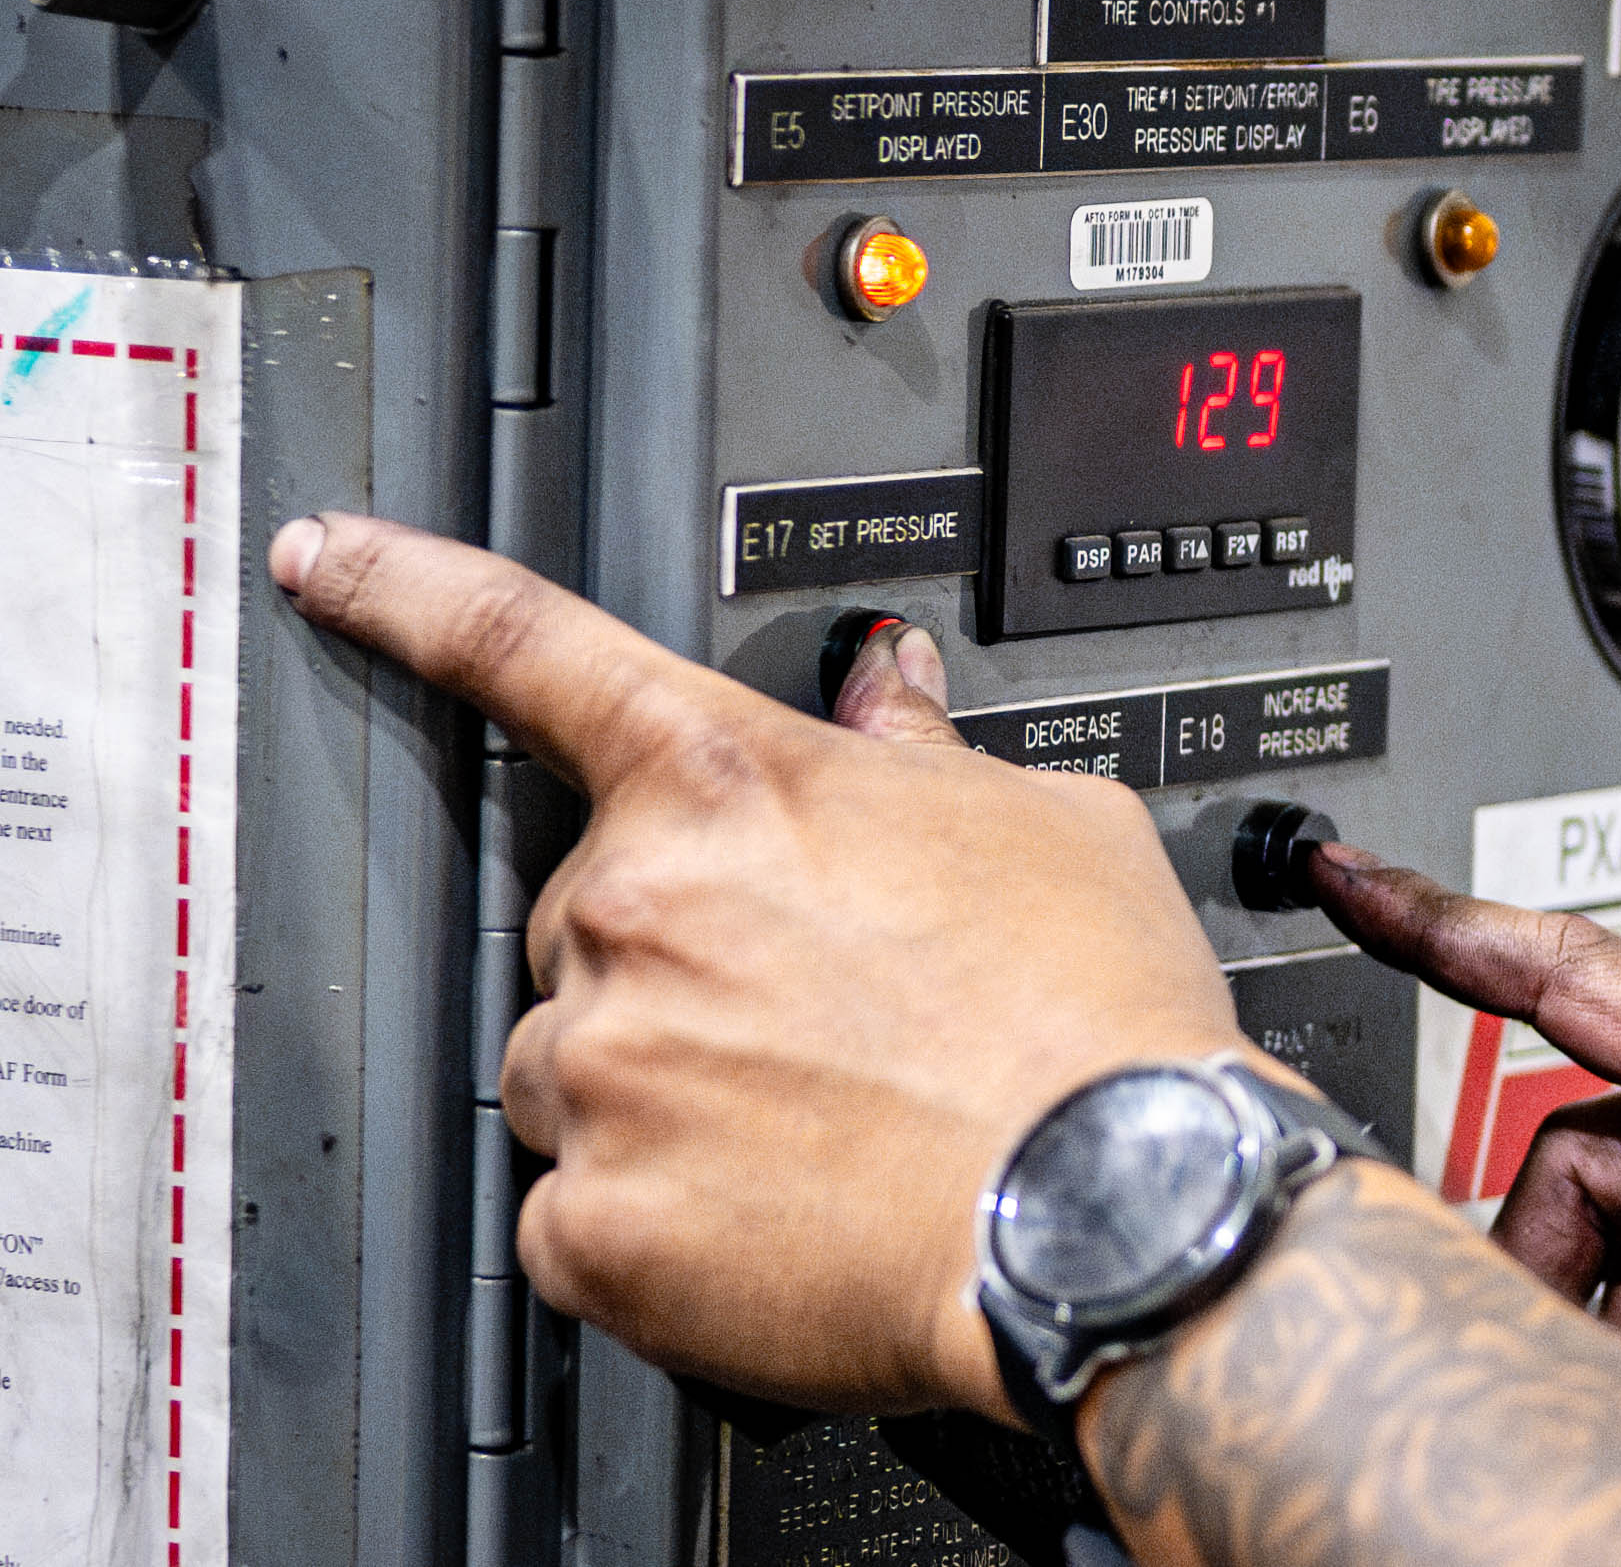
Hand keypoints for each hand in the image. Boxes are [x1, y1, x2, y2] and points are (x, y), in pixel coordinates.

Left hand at [269, 513, 1256, 1420]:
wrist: (1118, 1213)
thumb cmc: (1093, 1022)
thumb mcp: (1047, 821)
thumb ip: (925, 750)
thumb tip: (888, 691)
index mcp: (731, 783)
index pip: (532, 649)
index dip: (409, 590)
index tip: (333, 561)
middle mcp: (638, 911)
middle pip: (582, 920)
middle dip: (671, 957)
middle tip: (807, 1017)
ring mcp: (604, 1071)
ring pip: (571, 1067)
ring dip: (655, 1091)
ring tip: (811, 1128)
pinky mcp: (593, 1226)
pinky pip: (576, 1214)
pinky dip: (659, 1223)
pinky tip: (776, 1216)